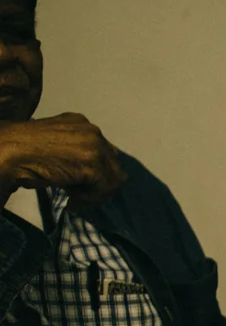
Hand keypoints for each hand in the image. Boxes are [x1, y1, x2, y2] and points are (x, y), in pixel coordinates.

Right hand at [0, 114, 126, 208]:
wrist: (7, 152)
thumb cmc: (20, 154)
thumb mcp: (52, 148)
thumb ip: (72, 154)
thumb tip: (89, 176)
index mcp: (79, 123)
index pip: (103, 151)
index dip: (94, 173)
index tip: (77, 186)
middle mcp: (91, 130)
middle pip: (113, 164)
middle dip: (98, 184)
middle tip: (78, 197)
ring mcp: (94, 145)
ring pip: (114, 178)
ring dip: (96, 194)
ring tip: (74, 200)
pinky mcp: (93, 162)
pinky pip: (105, 188)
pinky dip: (90, 200)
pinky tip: (72, 202)